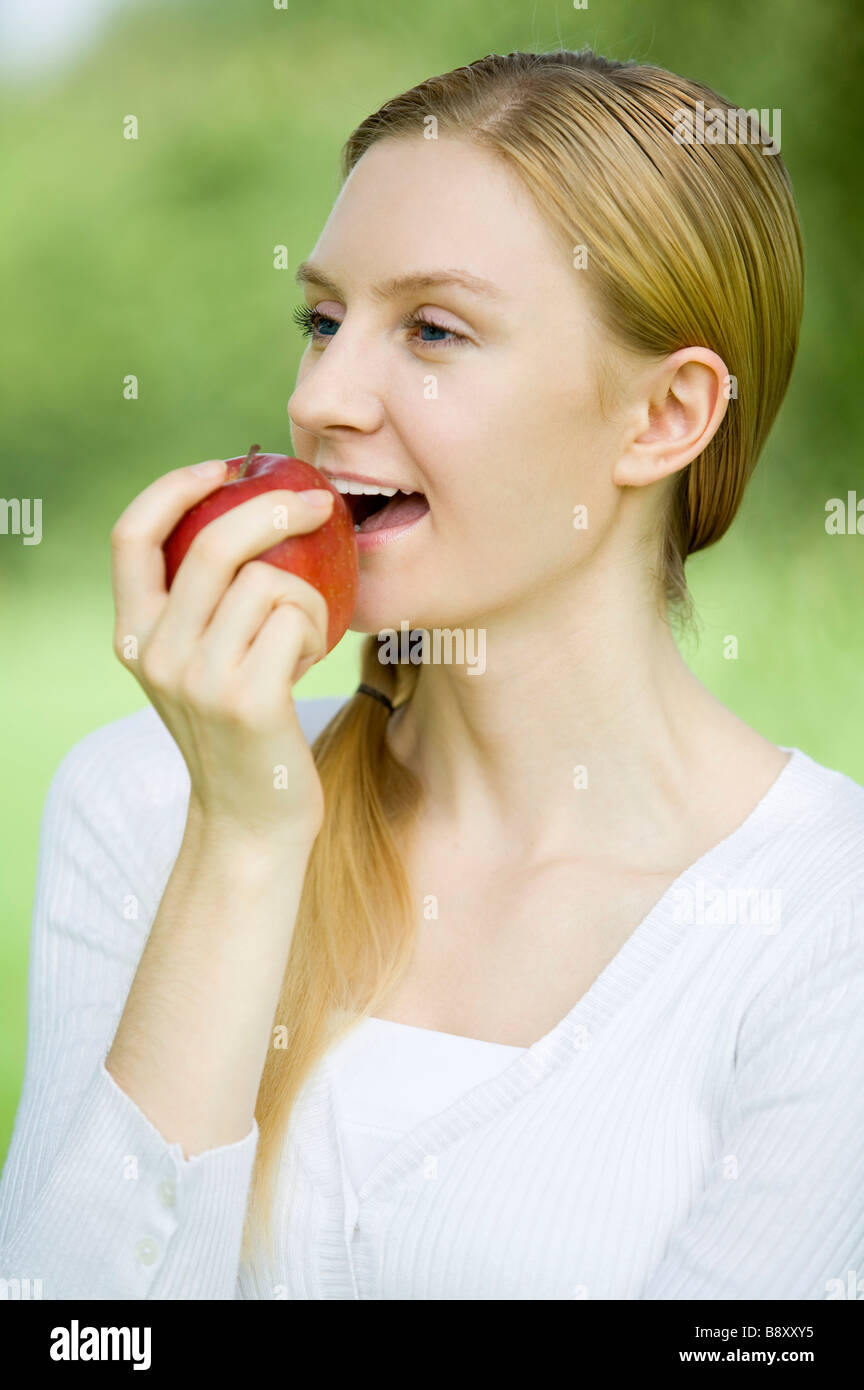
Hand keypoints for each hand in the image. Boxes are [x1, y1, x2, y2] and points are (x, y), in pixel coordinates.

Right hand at [111, 459, 335, 849]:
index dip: (174, 486)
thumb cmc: (243, 731)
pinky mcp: (248, 699)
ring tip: (304, 638)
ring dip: (308, 598)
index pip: (130, 534)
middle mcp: (155, 653)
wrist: (251, 820)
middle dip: (274, 508)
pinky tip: (309, 663)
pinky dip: (319, 629)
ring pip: (269, 582)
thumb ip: (202, 606)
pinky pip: (297, 618)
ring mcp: (198, 678)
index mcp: (134, 635)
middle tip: (319, 503)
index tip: (223, 466)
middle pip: (213, 543)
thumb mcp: (200, 665)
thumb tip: (251, 510)